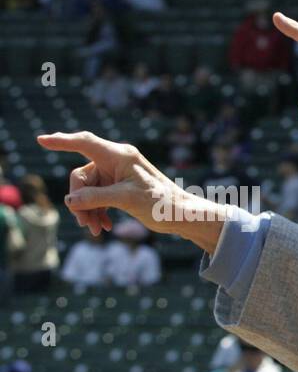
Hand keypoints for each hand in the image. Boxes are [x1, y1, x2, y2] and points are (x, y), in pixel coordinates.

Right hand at [36, 131, 224, 252]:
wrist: (183, 216)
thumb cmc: (162, 204)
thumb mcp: (126, 200)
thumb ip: (96, 198)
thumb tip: (69, 201)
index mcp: (120, 156)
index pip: (84, 143)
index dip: (61, 141)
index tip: (40, 140)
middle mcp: (116, 161)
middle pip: (81, 175)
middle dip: (79, 200)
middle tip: (85, 225)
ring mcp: (116, 174)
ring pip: (87, 190)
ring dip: (88, 210)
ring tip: (95, 231)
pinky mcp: (118, 187)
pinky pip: (97, 197)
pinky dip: (98, 211)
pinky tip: (104, 227)